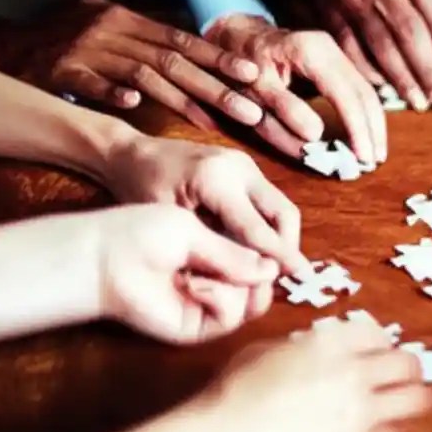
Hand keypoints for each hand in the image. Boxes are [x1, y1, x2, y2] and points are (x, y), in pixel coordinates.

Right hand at [0, 0, 263, 130]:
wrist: (6, 46)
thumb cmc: (66, 40)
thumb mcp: (109, 26)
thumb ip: (148, 36)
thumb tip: (196, 46)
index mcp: (128, 19)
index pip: (184, 40)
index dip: (220, 58)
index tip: (255, 76)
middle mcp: (112, 30)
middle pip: (174, 60)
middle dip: (216, 86)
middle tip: (250, 110)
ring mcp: (87, 50)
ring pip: (144, 74)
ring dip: (182, 100)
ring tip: (215, 122)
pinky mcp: (60, 70)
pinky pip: (91, 83)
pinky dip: (113, 93)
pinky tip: (136, 106)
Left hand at [96, 204, 277, 343]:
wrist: (102, 254)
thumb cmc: (143, 229)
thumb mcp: (195, 231)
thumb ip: (234, 254)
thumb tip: (274, 271)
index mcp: (223, 245)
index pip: (265, 253)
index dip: (282, 256)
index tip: (296, 262)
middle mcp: (222, 274)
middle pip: (267, 281)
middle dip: (264, 273)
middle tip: (258, 267)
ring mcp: (211, 300)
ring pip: (255, 300)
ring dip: (239, 283)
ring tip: (204, 272)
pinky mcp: (197, 324)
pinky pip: (231, 314)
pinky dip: (220, 296)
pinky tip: (193, 283)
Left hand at [101, 133, 307, 271]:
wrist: (131, 155)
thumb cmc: (139, 190)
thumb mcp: (170, 224)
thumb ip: (210, 245)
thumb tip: (247, 273)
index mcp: (216, 180)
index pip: (258, 227)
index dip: (279, 255)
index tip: (300, 277)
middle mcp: (240, 168)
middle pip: (284, 213)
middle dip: (288, 246)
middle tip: (283, 275)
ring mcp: (245, 165)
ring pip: (281, 207)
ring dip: (281, 238)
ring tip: (270, 266)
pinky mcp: (244, 168)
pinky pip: (268, 202)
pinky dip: (269, 227)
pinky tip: (258, 248)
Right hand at [203, 320, 431, 431]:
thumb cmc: (238, 394)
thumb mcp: (269, 351)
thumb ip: (304, 349)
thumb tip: (316, 353)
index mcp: (330, 343)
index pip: (376, 333)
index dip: (381, 342)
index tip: (383, 349)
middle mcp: (353, 372)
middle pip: (406, 363)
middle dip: (412, 367)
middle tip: (414, 372)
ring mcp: (360, 411)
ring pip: (414, 399)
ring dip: (422, 396)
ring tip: (428, 397)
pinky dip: (398, 428)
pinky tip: (397, 427)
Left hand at [206, 15, 385, 162]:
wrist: (237, 35)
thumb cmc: (241, 65)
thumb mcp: (255, 88)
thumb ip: (283, 111)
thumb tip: (316, 136)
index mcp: (310, 52)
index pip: (345, 95)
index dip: (357, 129)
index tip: (362, 158)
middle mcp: (329, 48)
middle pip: (364, 93)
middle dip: (372, 130)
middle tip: (374, 162)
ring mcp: (335, 53)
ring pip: (365, 91)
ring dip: (373, 123)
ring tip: (376, 154)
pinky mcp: (335, 62)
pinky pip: (356, 90)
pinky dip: (363, 114)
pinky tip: (367, 134)